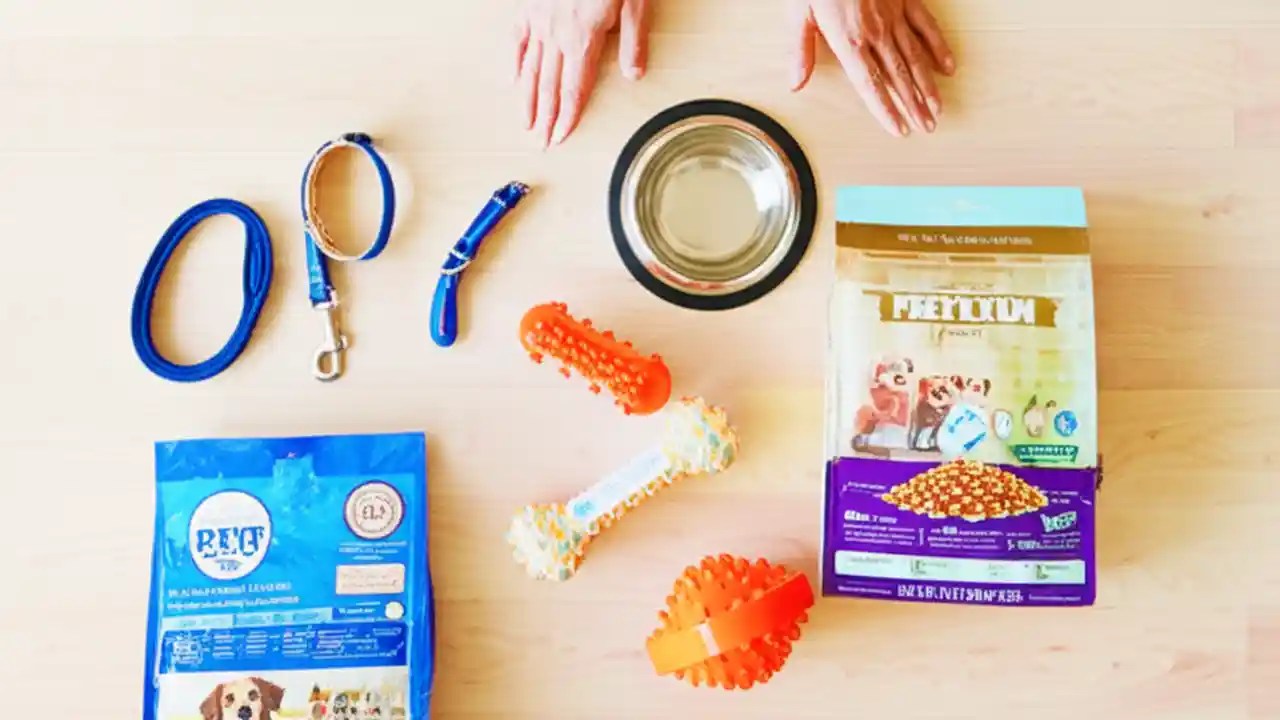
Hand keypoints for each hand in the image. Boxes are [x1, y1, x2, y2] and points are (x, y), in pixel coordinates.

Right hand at [514, 0, 650, 146]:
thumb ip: (633, 40)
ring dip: (528, 100)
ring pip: (530, 69)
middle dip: (545, 119)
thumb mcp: (635, 2)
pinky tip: (513, 81)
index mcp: (583, 37)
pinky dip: (514, 62)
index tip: (561, 137)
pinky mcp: (528, 7)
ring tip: (526, 124)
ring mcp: (539, 21)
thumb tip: (634, 76)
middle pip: (550, 87)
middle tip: (541, 143)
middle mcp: (556, 33)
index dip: (567, 117)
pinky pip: (516, 39)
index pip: (574, 89)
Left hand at [790, 0, 954, 136]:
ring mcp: (895, 17)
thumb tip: (796, 84)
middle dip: (913, 105)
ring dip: (927, 86)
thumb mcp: (799, 12)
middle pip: (897, 76)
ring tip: (937, 111)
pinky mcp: (907, 0)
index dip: (884, 109)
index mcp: (848, 40)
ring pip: (915, 58)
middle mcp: (875, 33)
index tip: (899, 130)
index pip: (870, 84)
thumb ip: (800, 50)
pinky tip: (947, 68)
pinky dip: (938, 48)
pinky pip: (927, 27)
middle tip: (927, 128)